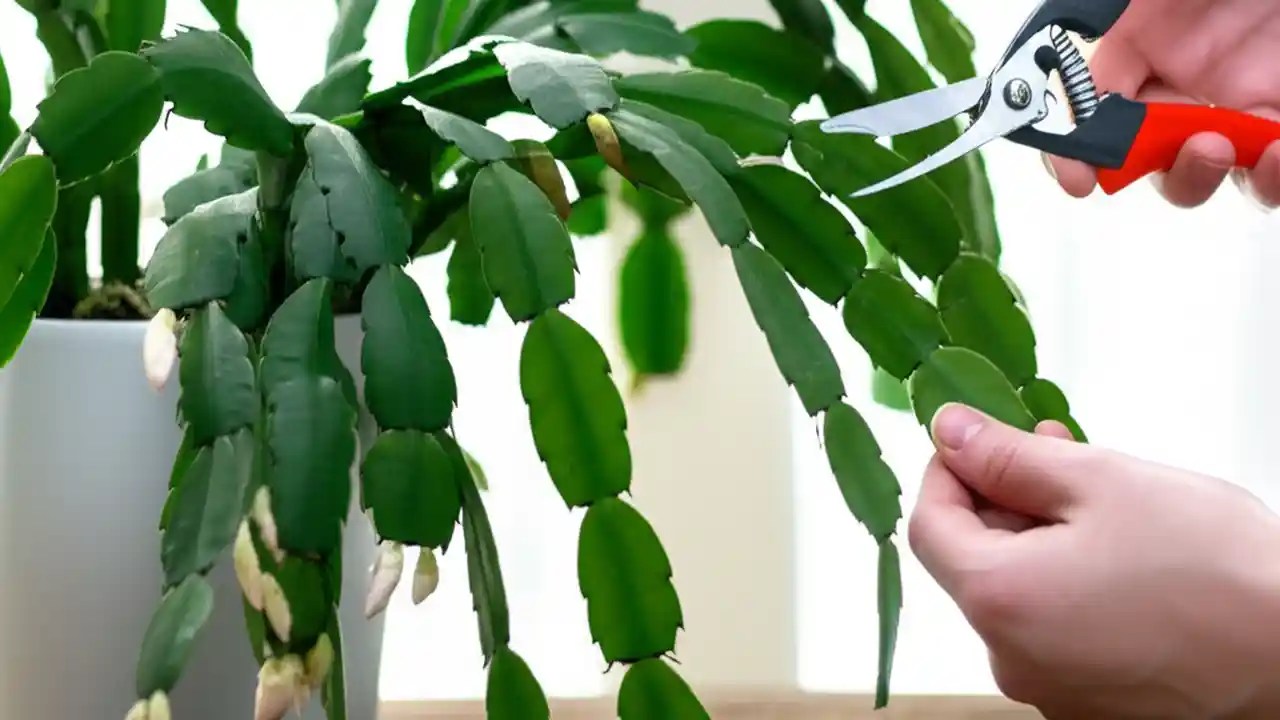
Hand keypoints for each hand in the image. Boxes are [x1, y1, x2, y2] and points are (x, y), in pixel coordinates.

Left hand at [908, 403, 1279, 718]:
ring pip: (1016, 592)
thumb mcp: (1100, 482)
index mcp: (999, 600)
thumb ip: (1007, 456)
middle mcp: (1009, 657)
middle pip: (972, 561)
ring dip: (1036, 536)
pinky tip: (1112, 551)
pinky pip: (1052, 628)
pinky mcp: (1088, 701)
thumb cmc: (1213, 567)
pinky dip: (1064, 582)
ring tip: (1093, 495)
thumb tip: (948, 431)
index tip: (975, 439)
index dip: (946, 473)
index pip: (928, 525)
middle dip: (1001, 498)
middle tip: (1049, 450)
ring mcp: (1049, 687)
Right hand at [1046, 0, 1279, 207]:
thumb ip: (1120, 25)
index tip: (1078, 179)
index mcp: (1146, 39)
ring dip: (1206, 176)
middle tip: (1193, 145)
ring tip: (1234, 149)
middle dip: (1155, 166)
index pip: (1092, 106)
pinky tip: (1279, 153)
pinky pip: (1274, 170)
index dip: (1075, 150)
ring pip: (1208, 171)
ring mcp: (1244, 102)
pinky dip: (1274, 177)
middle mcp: (1189, 78)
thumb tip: (1089, 80)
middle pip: (1147, 154)